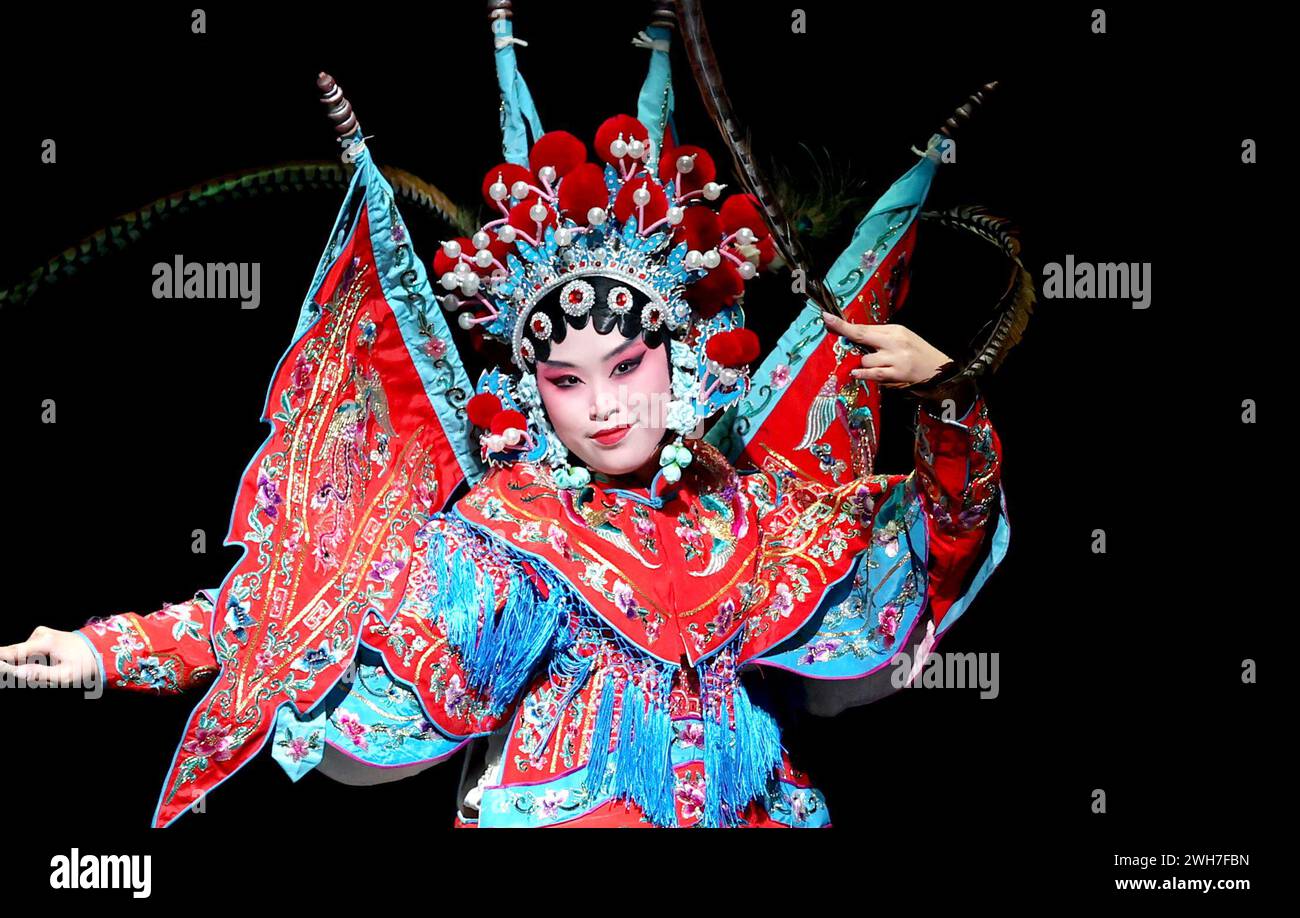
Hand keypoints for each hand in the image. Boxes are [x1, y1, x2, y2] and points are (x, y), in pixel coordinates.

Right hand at [0, 625, 98, 687]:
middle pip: (16, 654)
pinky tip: (48, 665)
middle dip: (19, 668)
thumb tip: (17, 672)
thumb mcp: (64, 675)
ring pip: (22, 655)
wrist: (98, 650)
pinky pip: (28, 651)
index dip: (0, 659)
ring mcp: (40, 634)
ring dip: (29, 666)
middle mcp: (40, 634)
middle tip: (46, 673)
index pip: (13, 652)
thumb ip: (40, 674)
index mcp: (45, 642)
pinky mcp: (41, 636)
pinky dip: (32, 661)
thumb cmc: (83, 665)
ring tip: (50, 671)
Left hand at [820, 311, 952, 388]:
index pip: (864, 327)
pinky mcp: (897, 375)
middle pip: (862, 338)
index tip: (826, 318)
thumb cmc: (916, 352)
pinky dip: (863, 374)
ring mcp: (896, 359)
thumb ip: (879, 337)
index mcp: (895, 331)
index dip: (843, 324)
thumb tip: (853, 337)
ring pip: (865, 360)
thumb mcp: (901, 338)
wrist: (939, 370)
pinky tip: (857, 373)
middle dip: (846, 336)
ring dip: (864, 364)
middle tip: (834, 334)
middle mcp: (895, 342)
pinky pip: (873, 374)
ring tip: (876, 364)